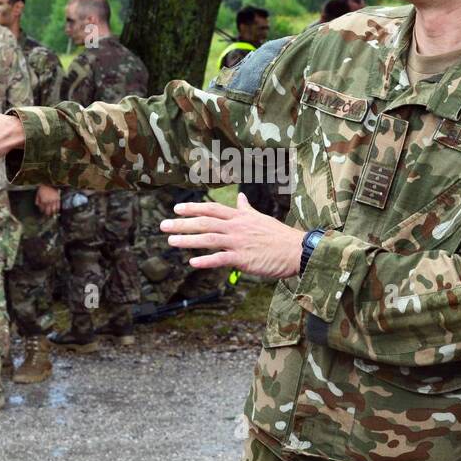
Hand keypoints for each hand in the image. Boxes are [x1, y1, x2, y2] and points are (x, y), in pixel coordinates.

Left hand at [35, 184, 60, 215]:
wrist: (49, 182)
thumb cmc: (42, 188)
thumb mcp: (38, 193)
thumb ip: (37, 200)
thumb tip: (37, 205)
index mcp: (43, 201)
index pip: (42, 209)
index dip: (42, 211)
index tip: (42, 212)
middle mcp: (48, 202)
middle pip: (48, 211)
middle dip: (47, 214)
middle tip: (47, 216)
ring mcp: (54, 200)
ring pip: (53, 209)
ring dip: (53, 213)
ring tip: (52, 215)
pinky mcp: (58, 198)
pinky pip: (58, 205)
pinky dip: (57, 208)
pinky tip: (56, 210)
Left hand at [161, 191, 303, 278]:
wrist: (296, 250)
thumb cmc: (279, 236)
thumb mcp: (261, 218)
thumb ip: (246, 209)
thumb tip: (240, 197)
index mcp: (240, 217)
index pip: (212, 209)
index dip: (193, 208)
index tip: (176, 208)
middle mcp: (237, 227)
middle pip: (205, 223)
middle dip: (183, 223)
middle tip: (163, 225)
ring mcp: (239, 242)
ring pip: (209, 239)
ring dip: (188, 240)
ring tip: (171, 241)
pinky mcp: (244, 258)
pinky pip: (221, 259)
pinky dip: (206, 260)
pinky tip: (192, 263)